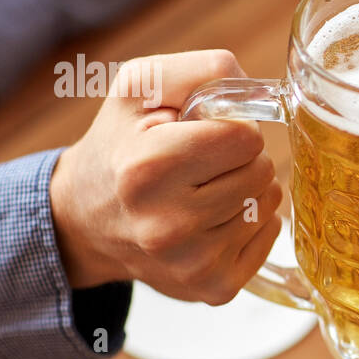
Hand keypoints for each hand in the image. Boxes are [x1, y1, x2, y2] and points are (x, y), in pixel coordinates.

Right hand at [49, 50, 282, 304]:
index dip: (230, 128)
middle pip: (262, 170)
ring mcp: (194, 263)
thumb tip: (262, 90)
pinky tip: (212, 220)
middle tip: (200, 165)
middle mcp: (170, 224)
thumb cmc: (121, 145)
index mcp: (148, 169)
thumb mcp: (140, 88)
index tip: (201, 135)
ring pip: (271, 202)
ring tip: (203, 191)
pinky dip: (251, 221)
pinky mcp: (215, 288)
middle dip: (239, 158)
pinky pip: (271, 233)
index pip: (246, 137)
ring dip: (247, 188)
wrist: (87, 221)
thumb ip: (202, 70)